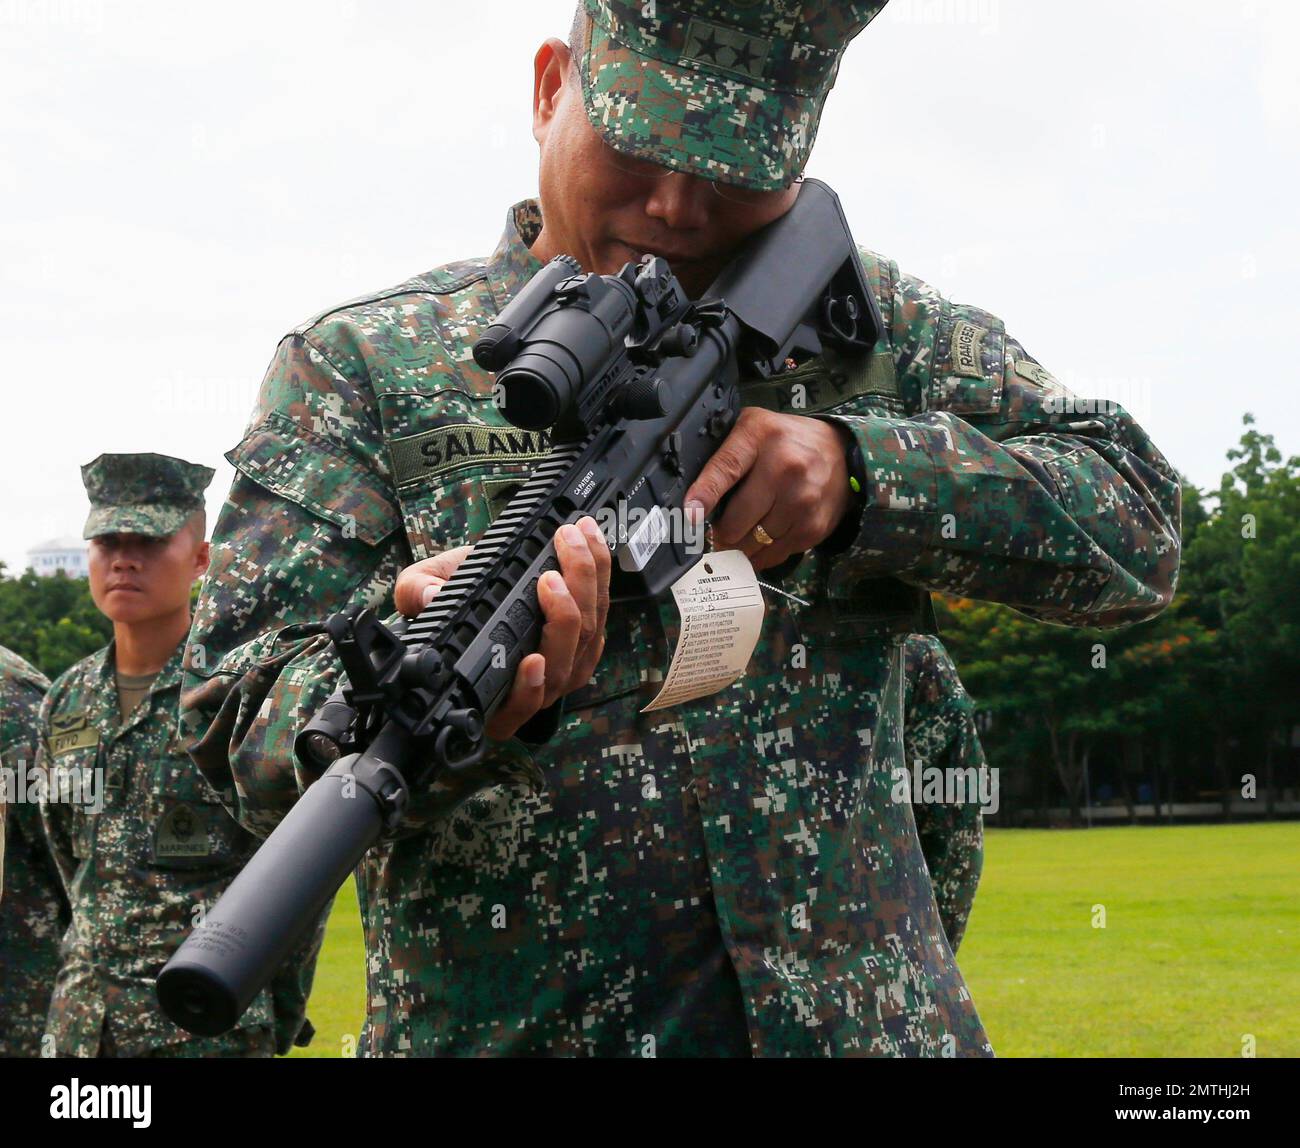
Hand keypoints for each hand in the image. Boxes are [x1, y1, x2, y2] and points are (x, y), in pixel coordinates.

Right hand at [394, 515, 610, 741]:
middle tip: (550, 573)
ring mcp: (565, 665)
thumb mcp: (421, 587)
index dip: (529, 690)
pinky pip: (603, 613)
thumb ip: (417, 591)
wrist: (478, 577)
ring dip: (587, 585)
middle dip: (563, 614)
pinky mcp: (587, 638)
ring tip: (572, 540)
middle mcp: (532, 687)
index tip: (532, 660)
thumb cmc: (453, 594)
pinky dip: (600, 577)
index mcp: (489, 691)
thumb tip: (431, 595)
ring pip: (589, 636)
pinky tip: (591, 547)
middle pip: (562, 664)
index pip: (514, 709)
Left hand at [683, 408, 853, 570]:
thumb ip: (723, 455)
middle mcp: (785, 468)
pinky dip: (761, 553)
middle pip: (735, 521)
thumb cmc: (786, 441)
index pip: (725, 470)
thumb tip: (691, 498)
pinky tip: (761, 539)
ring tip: (741, 532)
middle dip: (720, 530)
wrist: (840, 452)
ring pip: (752, 544)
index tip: (691, 515)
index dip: (705, 496)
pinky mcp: (812, 527)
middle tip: (719, 527)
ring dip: (740, 544)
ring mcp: (802, 501)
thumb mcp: (752, 429)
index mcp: (760, 437)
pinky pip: (774, 555)